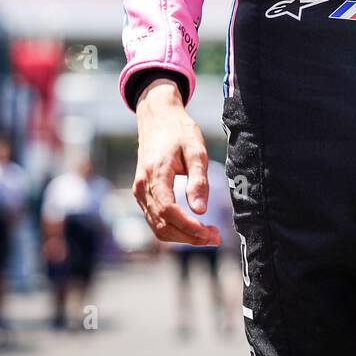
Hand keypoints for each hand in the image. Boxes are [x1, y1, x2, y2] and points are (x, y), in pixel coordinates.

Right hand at [133, 78, 221, 246]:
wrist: (157, 118)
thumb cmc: (179, 131)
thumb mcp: (196, 149)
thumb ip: (198, 180)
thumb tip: (201, 210)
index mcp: (155, 173)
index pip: (168, 211)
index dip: (189, 227)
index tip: (210, 234)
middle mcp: (142, 186)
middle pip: (162, 225)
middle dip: (189, 237)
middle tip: (215, 238)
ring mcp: (139, 192)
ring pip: (157, 227)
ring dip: (182, 236)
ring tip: (208, 235)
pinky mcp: (142, 194)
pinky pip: (155, 219)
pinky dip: (173, 228)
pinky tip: (192, 226)